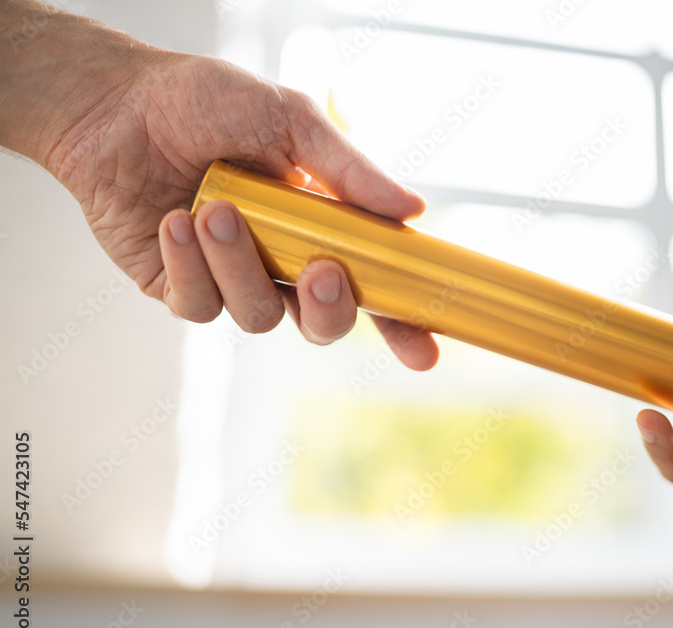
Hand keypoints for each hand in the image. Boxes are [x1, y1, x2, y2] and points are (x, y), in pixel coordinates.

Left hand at [24, 16, 435, 366]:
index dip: (402, 321)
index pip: (372, 283)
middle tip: (322, 272)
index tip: (428, 350)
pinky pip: (198, 306)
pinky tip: (175, 223)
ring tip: (214, 208)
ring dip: (240, 266)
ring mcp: (231, 278)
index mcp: (320, 227)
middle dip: (329, 310)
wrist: (114, 103)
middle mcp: (281, 261)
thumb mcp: (289, 119)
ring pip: (258, 316)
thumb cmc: (206, 102)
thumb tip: (412, 209)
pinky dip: (189, 267)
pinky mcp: (178, 286)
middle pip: (323, 323)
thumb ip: (348, 170)